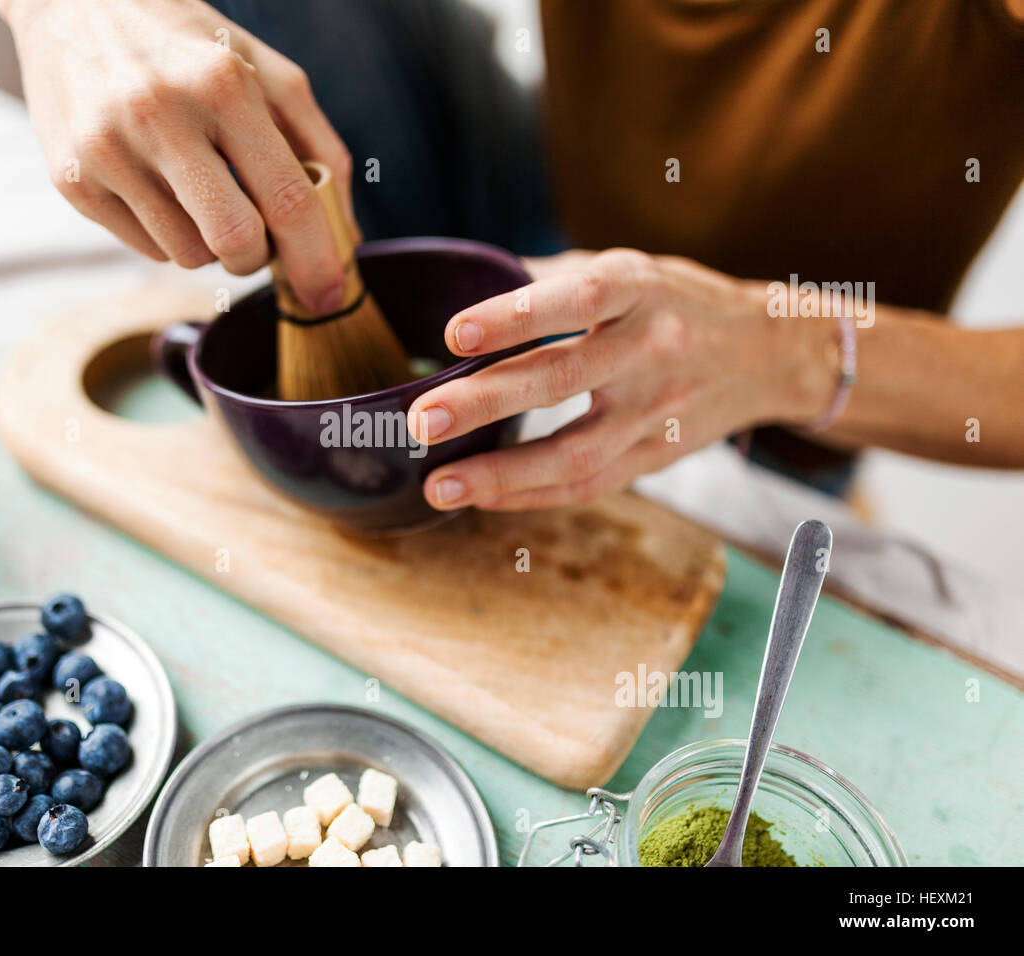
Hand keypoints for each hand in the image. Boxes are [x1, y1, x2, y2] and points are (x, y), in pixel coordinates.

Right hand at [0, 0, 352, 312]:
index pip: (286, 198)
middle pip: (236, 241)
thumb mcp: (265, 72)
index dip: (316, 259)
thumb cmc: (187, 45)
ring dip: (210, 244)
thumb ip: (317, 147)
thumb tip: (344, 236)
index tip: (329, 296)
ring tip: (197, 191)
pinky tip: (158, 186)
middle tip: (256, 237)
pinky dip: (168, 235)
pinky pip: (147, 250)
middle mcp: (159, 115)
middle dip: (258, 256)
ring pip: (189, 256)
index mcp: (222, 84)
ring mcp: (108, 150)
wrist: (73, 5)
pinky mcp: (72, 179)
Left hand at [408, 249, 838, 509]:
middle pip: (562, 379)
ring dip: (500, 472)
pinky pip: (587, 484)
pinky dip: (529, 494)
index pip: (577, 299)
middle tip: (422, 420)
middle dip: (485, 402)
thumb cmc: (676, 302)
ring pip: (574, 452)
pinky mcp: (656, 456)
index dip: (515, 316)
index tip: (453, 334)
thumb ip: (554, 277)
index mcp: (641, 289)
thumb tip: (466, 277)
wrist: (769, 352)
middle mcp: (652, 348)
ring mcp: (656, 411)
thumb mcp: (630, 268)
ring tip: (438, 485)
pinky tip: (480, 496)